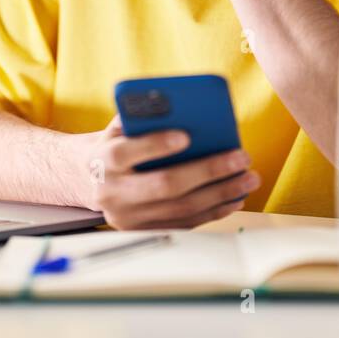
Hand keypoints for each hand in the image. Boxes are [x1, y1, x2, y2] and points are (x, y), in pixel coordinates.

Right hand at [71, 116, 260, 229]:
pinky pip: (186, 223)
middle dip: (208, 171)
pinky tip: (236, 196)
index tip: (187, 136)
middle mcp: (112, 193)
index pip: (126, 153)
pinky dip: (215, 210)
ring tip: (249, 178)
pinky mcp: (146, 231)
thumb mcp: (119, 127)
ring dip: (222, 193)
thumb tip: (178, 106)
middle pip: (165, 186)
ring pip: (182, 208)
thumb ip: (142, 116)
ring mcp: (129, 217)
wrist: (90, 179)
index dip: (156, 145)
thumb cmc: (115, 144)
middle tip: (241, 157)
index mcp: (102, 160)